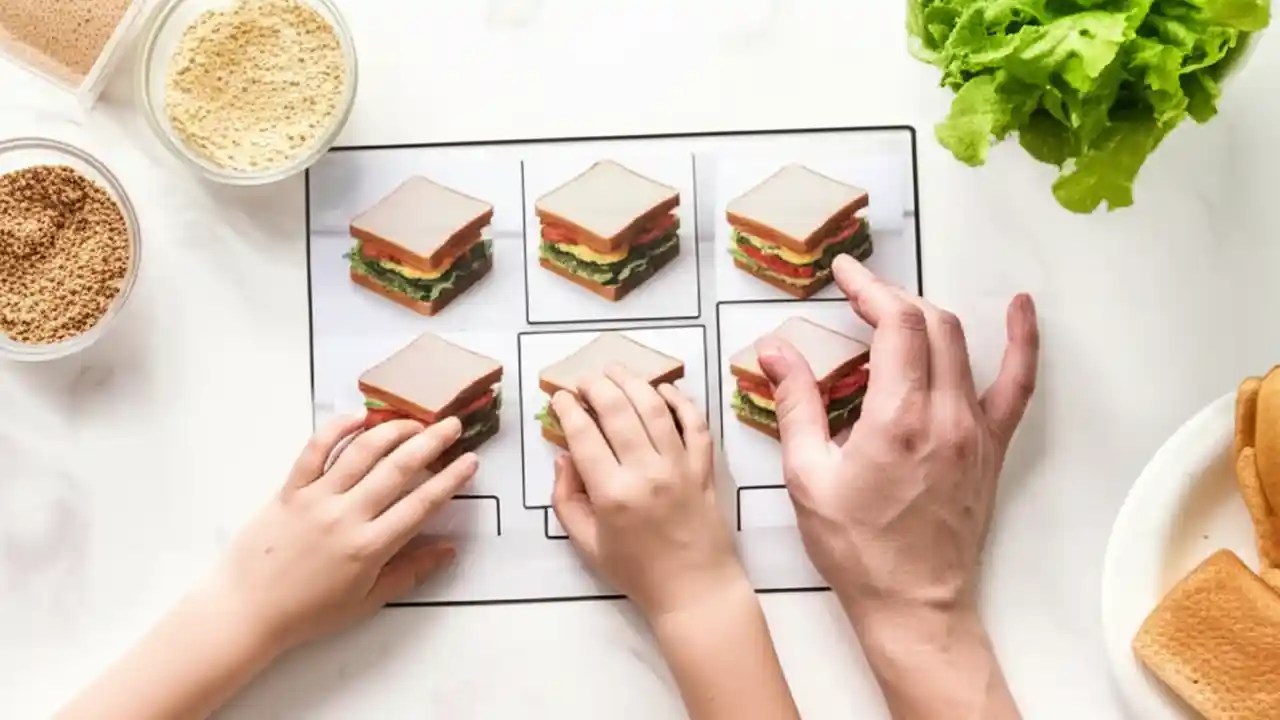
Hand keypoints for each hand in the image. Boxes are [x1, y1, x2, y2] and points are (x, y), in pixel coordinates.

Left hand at [208, 414, 476, 651]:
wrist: (247, 611)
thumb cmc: (308, 612)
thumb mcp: (366, 601)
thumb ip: (409, 573)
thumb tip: (448, 551)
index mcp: (369, 548)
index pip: (421, 505)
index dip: (450, 480)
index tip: (470, 461)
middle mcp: (346, 516)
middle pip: (398, 469)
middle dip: (430, 442)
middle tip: (451, 426)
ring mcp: (316, 499)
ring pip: (361, 452)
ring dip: (392, 430)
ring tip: (414, 421)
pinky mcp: (289, 490)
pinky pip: (314, 451)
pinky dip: (337, 428)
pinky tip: (359, 415)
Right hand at [550, 366, 743, 619]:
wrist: (694, 590)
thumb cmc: (636, 572)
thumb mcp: (586, 544)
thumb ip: (566, 499)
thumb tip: (564, 457)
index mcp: (612, 494)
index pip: (584, 435)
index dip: (567, 408)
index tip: (559, 396)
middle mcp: (646, 473)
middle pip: (618, 411)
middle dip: (596, 386)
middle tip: (584, 379)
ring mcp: (680, 467)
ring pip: (655, 408)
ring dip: (633, 382)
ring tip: (616, 370)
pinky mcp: (705, 468)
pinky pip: (695, 424)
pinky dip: (681, 401)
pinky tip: (663, 389)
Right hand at [757, 256, 1037, 615]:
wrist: (914, 603)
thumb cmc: (859, 550)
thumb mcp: (806, 476)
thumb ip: (795, 405)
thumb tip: (775, 353)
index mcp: (898, 420)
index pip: (895, 324)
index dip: (870, 288)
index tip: (844, 274)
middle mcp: (945, 416)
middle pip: (930, 324)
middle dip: (891, 297)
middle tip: (857, 294)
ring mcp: (975, 430)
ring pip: (962, 344)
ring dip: (928, 315)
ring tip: (896, 307)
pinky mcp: (991, 447)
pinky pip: (1016, 383)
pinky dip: (1021, 341)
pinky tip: (1019, 309)